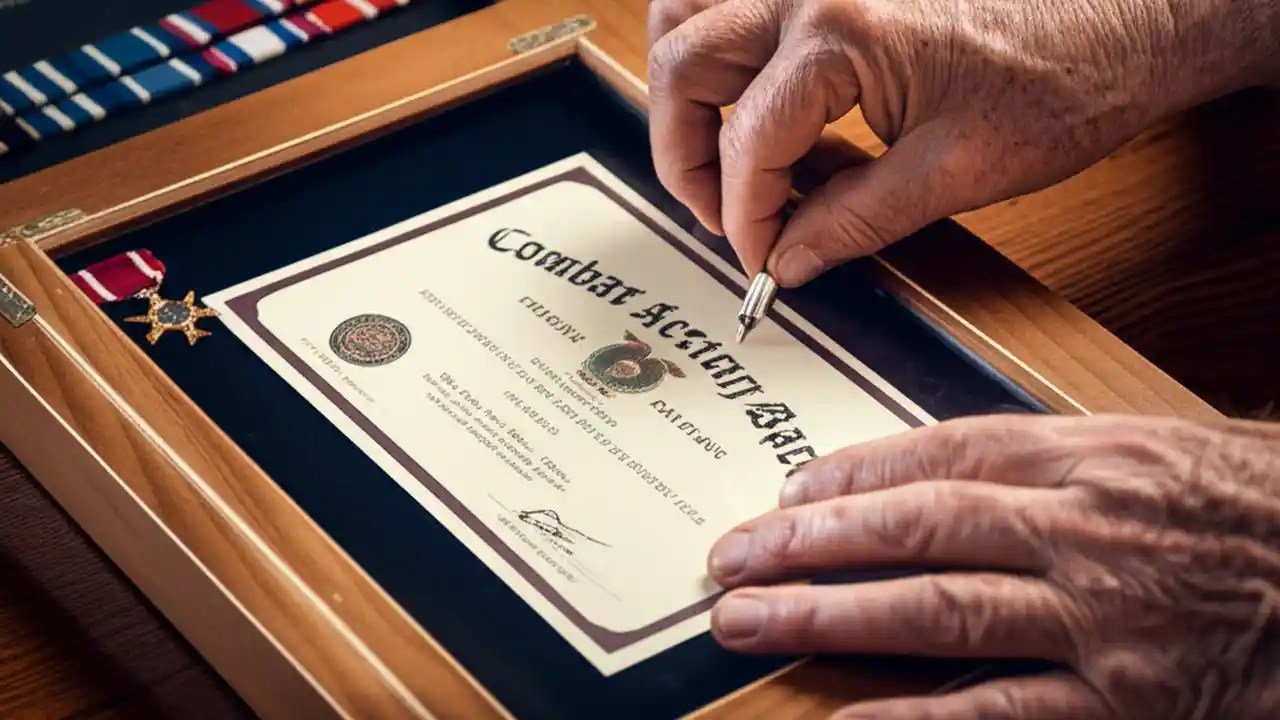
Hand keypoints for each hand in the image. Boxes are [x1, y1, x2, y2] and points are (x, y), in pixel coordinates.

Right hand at [647, 0, 1279, 284]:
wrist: (1134, 13)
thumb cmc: (1068, 76)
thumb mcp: (956, 172)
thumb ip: (853, 220)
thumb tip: (788, 256)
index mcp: (839, 35)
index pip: (747, 144)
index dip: (743, 217)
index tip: (758, 257)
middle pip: (686, 64)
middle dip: (685, 154)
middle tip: (719, 212)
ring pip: (689, 9)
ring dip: (687, 81)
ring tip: (715, 145)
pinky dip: (717, 37)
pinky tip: (744, 86)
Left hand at [705, 414, 1279, 718]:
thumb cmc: (1246, 505)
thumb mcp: (1150, 449)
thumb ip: (1043, 459)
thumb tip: (927, 471)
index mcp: (1088, 457)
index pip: (939, 454)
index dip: (850, 472)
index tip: (785, 493)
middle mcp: (1083, 531)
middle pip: (918, 526)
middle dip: (811, 543)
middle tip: (730, 558)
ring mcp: (1101, 619)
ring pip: (939, 610)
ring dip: (831, 617)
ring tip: (749, 621)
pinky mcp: (1127, 701)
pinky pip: (1003, 710)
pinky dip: (919, 719)